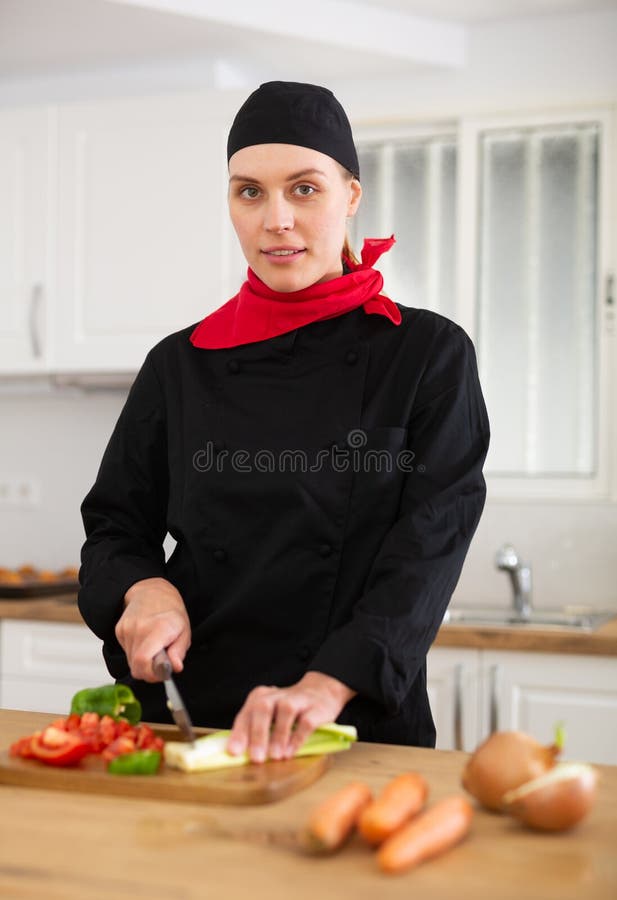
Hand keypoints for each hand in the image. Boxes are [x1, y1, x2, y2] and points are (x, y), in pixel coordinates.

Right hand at [115, 577, 190, 681]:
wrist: (151, 591)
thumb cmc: (170, 611)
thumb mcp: (184, 630)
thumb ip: (179, 651)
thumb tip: (175, 667)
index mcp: (159, 628)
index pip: (143, 661)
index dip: (152, 674)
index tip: (162, 672)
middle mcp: (140, 628)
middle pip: (136, 666)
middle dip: (149, 671)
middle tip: (160, 663)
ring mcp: (126, 629)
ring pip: (131, 662)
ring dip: (143, 662)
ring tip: (154, 648)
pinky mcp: (119, 631)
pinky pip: (126, 652)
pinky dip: (136, 652)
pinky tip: (144, 641)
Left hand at [226, 671, 356, 763]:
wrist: (321, 692)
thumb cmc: (288, 711)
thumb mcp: (270, 716)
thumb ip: (255, 731)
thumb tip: (240, 756)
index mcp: (261, 697)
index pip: (247, 713)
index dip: (240, 732)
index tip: (234, 752)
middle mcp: (277, 695)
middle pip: (263, 708)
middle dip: (258, 733)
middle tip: (256, 758)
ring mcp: (298, 699)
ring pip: (285, 711)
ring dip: (278, 735)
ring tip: (275, 757)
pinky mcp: (316, 708)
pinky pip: (306, 721)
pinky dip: (297, 738)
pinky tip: (290, 752)